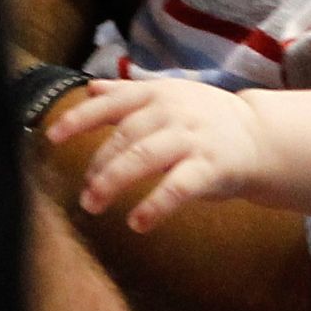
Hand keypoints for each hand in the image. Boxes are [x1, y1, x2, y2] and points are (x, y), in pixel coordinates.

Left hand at [46, 78, 266, 231]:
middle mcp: (173, 112)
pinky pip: (179, 186)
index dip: (81, 118)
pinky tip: (138, 222)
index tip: (52, 136)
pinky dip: (156, 204)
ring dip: (115, 180)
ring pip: (146, 157)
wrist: (258, 135)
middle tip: (83, 194)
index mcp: (158, 94)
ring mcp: (192, 138)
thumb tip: (90, 88)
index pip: (113, 103)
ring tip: (93, 203)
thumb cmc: (204, 117)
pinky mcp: (210, 167)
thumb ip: (128, 94)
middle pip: (126, 136)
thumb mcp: (168, 95)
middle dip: (98, 165)